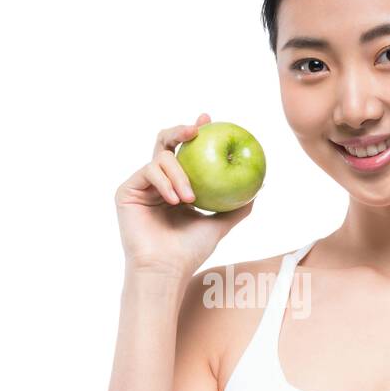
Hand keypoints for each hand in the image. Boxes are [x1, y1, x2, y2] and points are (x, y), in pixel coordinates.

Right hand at [114, 113, 254, 278]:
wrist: (166, 269)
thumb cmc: (191, 251)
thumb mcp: (220, 224)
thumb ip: (238, 205)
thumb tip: (262, 185)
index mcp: (176, 185)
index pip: (185, 152)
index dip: (194, 132)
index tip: (210, 121)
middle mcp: (156, 182)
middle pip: (165, 142)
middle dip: (181, 130)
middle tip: (198, 129)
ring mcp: (141, 186)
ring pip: (161, 158)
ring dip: (180, 174)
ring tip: (190, 199)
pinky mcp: (126, 191)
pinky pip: (148, 171)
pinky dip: (165, 182)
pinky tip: (175, 199)